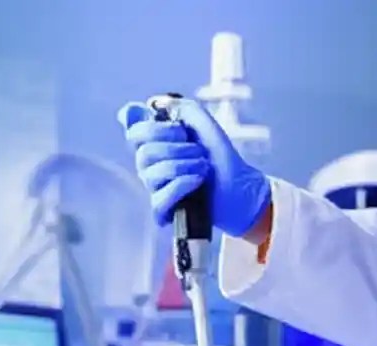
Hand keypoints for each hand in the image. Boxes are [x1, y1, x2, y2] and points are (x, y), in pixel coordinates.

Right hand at [117, 99, 270, 236]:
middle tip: (199, 151)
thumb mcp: (204, 124)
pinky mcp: (165, 211)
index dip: (152, 127)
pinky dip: (180, 186)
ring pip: (151, 174)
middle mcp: (150, 166)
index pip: (134, 132)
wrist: (241, 188)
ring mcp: (156, 189)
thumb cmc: (221, 157)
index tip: (179, 130)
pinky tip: (198, 181)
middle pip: (144, 152)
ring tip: (204, 167)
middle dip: (176, 148)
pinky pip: (158, 199)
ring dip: (184, 166)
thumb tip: (156, 103)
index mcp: (156, 144)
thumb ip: (181, 108)